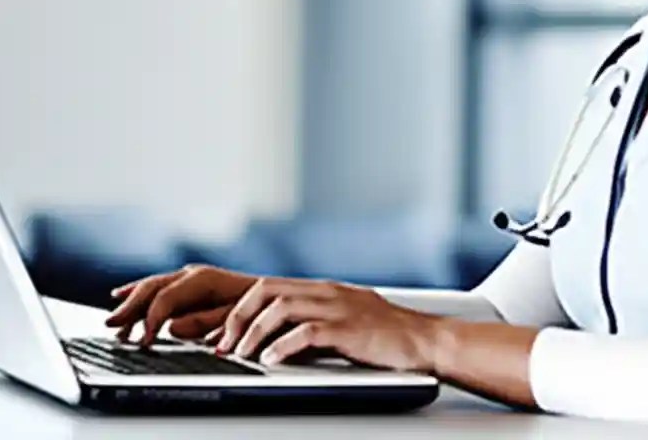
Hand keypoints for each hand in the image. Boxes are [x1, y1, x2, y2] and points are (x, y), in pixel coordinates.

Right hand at [104, 264, 257, 345]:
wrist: (279, 297)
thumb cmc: (262, 308)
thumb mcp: (238, 317)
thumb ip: (204, 322)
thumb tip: (171, 327)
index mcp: (204, 279)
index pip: (165, 298)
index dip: (150, 320)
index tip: (143, 342)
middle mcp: (193, 275)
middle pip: (152, 288)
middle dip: (130, 307)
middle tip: (111, 325)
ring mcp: (190, 279)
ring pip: (151, 288)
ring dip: (131, 305)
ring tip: (114, 324)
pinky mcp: (189, 287)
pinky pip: (157, 289)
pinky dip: (138, 295)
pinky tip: (121, 297)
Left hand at [215, 277, 442, 371]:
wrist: (425, 341)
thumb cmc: (385, 337)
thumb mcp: (342, 322)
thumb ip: (310, 324)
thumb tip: (273, 342)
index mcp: (322, 290)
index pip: (268, 287)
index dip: (239, 309)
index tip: (222, 334)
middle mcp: (327, 293)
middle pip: (267, 290)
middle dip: (238, 316)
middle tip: (223, 344)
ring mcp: (339, 308)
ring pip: (282, 307)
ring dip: (254, 332)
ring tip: (241, 354)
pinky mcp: (350, 329)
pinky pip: (308, 332)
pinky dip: (283, 346)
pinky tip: (271, 360)